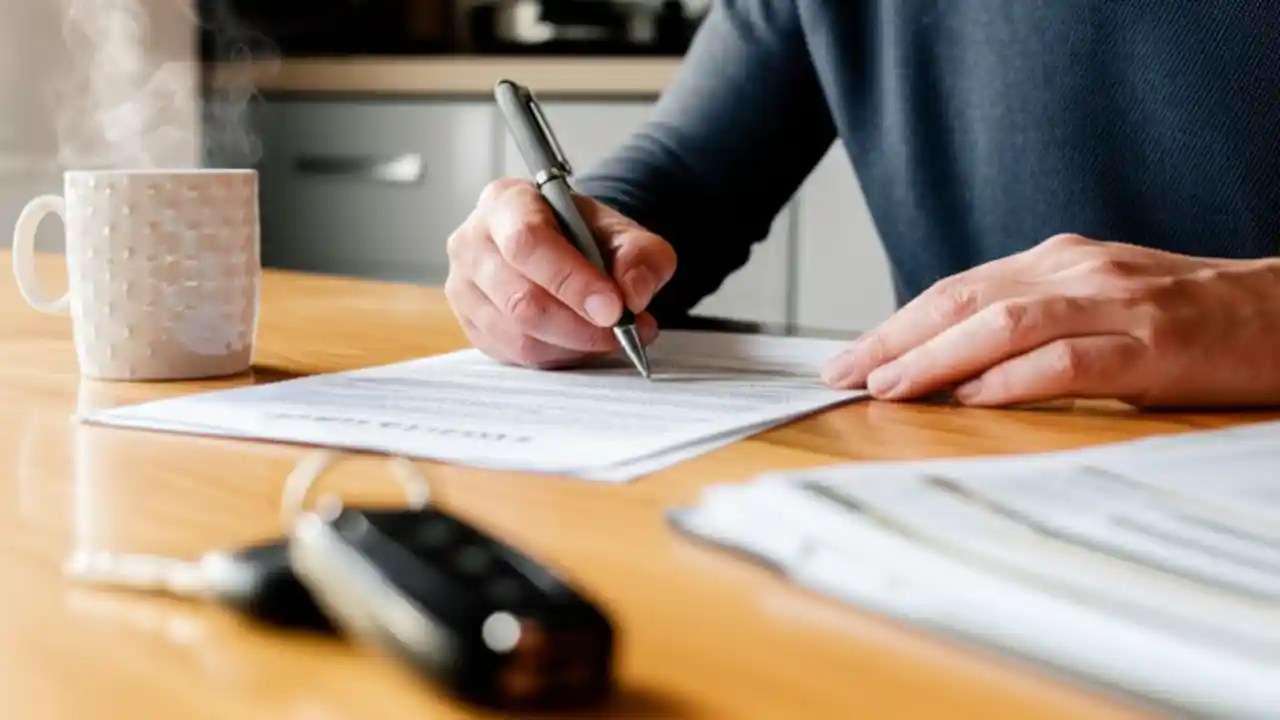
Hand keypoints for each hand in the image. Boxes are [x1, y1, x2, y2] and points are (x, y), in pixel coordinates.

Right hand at [445, 179, 675, 367]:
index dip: (572, 281)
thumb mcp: (622, 231)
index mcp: (506, 202)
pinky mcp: (471, 324)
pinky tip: (581, 343)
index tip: (613, 308)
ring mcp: (464, 287)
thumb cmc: (582, 233)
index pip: (528, 243)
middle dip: (580, 326)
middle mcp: (473, 242)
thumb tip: (634, 294)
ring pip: (518, 335)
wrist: (559, 244)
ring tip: (609, 337)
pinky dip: (557, 357)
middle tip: (622, 331)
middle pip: (521, 299)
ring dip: (573, 346)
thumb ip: (639, 255)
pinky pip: (515, 356)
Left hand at [821, 234, 1279, 406]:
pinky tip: (974, 398)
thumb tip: (947, 365)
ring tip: (889, 386)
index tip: (847, 360)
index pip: (956, 290)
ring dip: (937, 357)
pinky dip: (1015, 378)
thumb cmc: (1182, 317)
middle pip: (964, 299)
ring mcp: (1115, 305)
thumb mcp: (1094, 302)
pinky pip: (1070, 358)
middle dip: (895, 339)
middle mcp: (1076, 272)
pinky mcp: (1152, 347)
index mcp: (1057, 262)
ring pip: (1005, 323)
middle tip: (842, 375)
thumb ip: (1028, 320)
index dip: (895, 325)